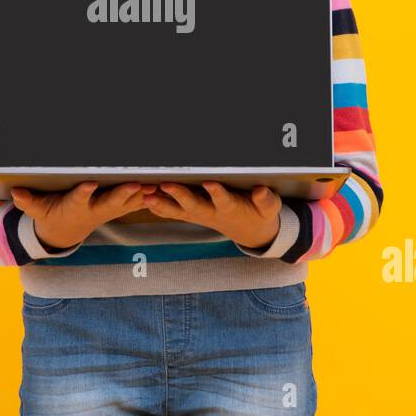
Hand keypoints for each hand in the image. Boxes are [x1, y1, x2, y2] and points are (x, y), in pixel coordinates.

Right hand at [12, 181, 157, 249]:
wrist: (65, 231)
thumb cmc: (51, 214)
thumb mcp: (37, 209)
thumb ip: (28, 201)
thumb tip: (15, 193)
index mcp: (75, 207)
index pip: (79, 199)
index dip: (84, 192)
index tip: (89, 184)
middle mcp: (94, 210)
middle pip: (110, 202)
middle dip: (122, 193)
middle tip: (134, 184)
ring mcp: (108, 211)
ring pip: (127, 203)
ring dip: (141, 196)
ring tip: (155, 185)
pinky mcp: (117, 209)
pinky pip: (134, 204)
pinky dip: (147, 198)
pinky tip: (161, 189)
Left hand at [142, 181, 282, 249]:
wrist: (251, 232)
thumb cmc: (260, 214)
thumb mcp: (270, 208)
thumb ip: (266, 200)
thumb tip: (261, 191)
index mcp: (232, 208)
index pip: (223, 200)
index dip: (217, 193)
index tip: (210, 183)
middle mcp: (212, 213)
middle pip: (194, 205)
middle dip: (180, 195)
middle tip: (166, 184)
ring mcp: (200, 215)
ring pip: (179, 211)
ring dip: (162, 204)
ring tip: (147, 195)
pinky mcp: (193, 215)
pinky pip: (173, 212)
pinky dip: (159, 207)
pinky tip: (145, 199)